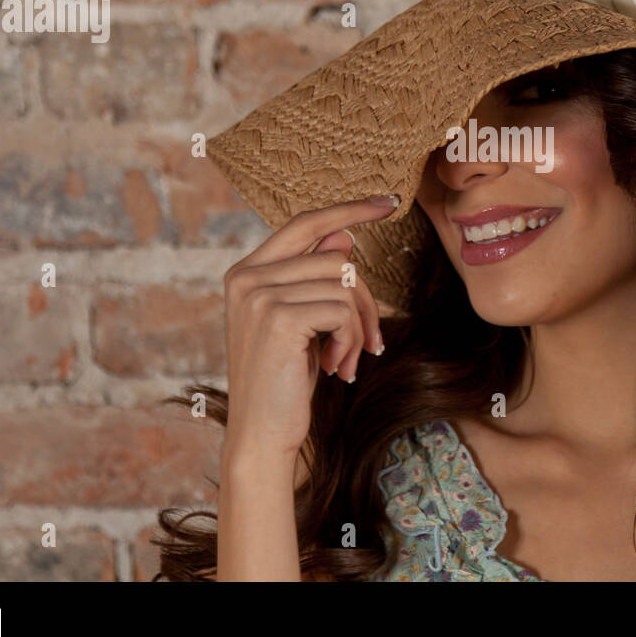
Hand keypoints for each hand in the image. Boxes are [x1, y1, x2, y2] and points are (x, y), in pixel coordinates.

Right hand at [220, 196, 395, 459]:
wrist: (262, 434)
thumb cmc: (284, 380)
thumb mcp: (304, 323)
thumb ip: (315, 279)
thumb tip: (343, 237)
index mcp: (246, 272)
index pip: (304, 223)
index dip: (348, 210)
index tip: (389, 202)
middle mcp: (247, 277)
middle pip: (337, 259)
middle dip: (365, 301)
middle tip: (369, 343)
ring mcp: (259, 295)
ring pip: (345, 284)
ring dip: (359, 326)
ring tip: (347, 360)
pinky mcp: (278, 317)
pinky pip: (343, 310)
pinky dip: (352, 339)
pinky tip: (338, 367)